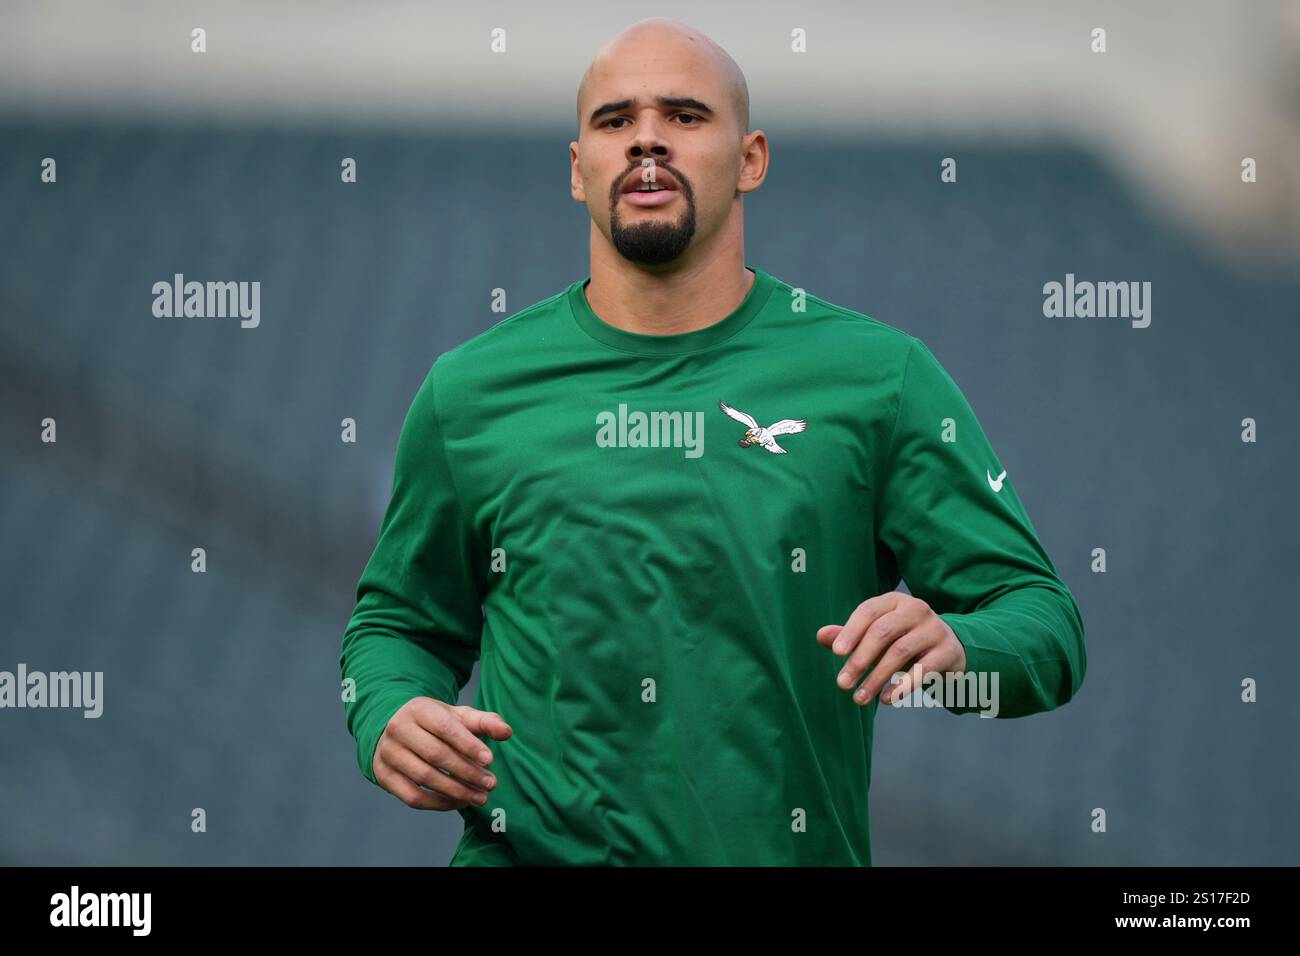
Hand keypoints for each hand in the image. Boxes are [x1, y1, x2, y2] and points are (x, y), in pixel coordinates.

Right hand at [373, 698, 512, 809]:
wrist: (397, 729)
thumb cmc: (436, 723)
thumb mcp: (458, 716)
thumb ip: (484, 722)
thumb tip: (507, 732)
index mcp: (419, 709)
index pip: (445, 728)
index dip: (468, 744)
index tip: (490, 760)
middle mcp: (398, 729)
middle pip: (435, 754)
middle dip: (466, 771)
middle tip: (490, 783)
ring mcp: (387, 753)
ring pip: (424, 777)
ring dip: (456, 791)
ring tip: (479, 797)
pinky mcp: (383, 776)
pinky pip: (412, 797)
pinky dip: (438, 803)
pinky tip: (459, 802)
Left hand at [816, 591, 966, 705]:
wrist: (950, 648)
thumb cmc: (904, 639)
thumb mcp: (877, 634)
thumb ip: (850, 635)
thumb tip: (821, 636)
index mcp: (894, 601)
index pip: (869, 612)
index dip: (851, 631)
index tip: (836, 653)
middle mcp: (916, 609)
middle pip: (882, 632)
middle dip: (860, 660)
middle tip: (842, 684)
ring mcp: (935, 629)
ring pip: (900, 652)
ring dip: (877, 677)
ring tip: (860, 698)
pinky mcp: (948, 651)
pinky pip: (924, 669)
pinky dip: (903, 685)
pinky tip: (887, 699)